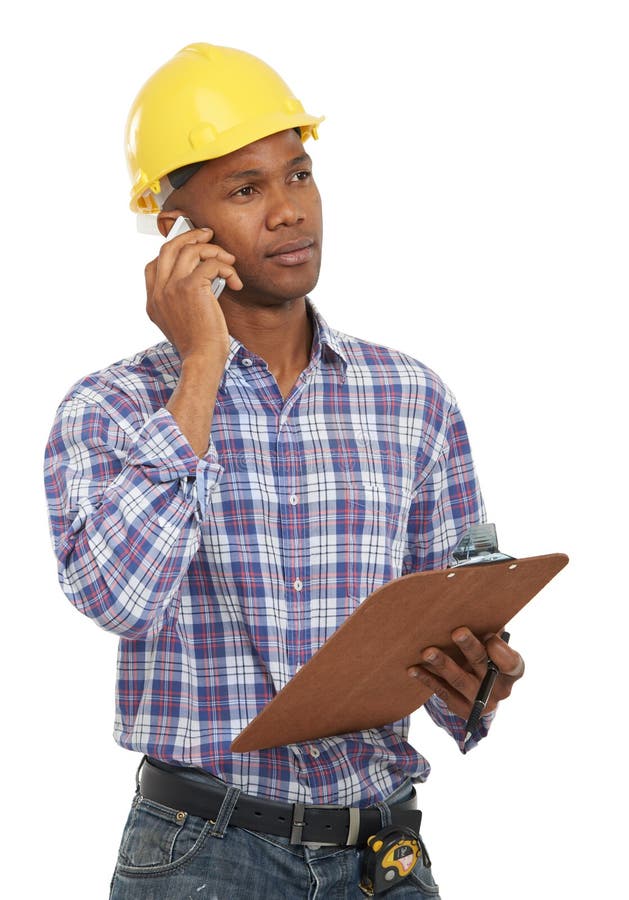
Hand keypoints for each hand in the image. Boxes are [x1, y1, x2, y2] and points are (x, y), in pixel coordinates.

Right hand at [144, 227, 242, 362]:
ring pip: (190, 250)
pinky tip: (235, 283)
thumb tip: (201, 278)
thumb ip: (180, 301)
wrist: (202, 360)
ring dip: (213, 250)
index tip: (191, 249)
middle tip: (209, 235)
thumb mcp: (179, 323)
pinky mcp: (191, 287)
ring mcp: (172, 287)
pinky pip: (211, 264)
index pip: (154, 264)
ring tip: (229, 260)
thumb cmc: (198, 346)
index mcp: (153, 301)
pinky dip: (227, 268)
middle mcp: (158, 292)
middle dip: (190, 236)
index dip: (173, 251)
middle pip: (169, 248)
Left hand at [407, 627, 524, 719]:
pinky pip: (442, 692)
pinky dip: (427, 679)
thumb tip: (472, 607)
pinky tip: (414, 669)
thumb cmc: (484, 655)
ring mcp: (479, 701)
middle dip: (469, 648)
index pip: (513, 663)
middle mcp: (499, 689)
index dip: (501, 651)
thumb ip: (489, 631)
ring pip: (459, 680)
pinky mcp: (460, 708)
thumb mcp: (491, 645)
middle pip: (482, 665)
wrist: (478, 691)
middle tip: (456, 632)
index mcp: (511, 671)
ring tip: (427, 652)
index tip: (489, 635)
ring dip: (443, 664)